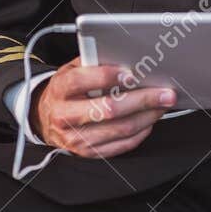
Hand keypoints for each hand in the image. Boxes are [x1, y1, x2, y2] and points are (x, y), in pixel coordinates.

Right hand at [31, 55, 175, 158]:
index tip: (133, 73)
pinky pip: (122, 145)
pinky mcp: (88, 153)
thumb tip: (126, 59)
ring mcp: (76, 138)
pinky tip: (150, 120)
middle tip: (165, 93)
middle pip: (108, 109)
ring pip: (120, 129)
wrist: (45, 119)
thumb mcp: (70, 69)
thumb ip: (93, 64)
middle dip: (142, 100)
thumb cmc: (65, 90)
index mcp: (60, 89)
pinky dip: (141, 132)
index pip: (83, 81)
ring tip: (162, 105)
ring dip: (147, 117)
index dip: (109, 76)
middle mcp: (65, 115)